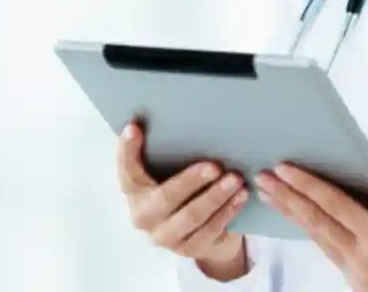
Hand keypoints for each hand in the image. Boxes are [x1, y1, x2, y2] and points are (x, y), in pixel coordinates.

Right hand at [116, 122, 249, 279]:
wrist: (199, 233)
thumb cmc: (182, 192)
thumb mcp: (169, 172)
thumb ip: (164, 152)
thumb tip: (164, 117)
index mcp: (134, 193)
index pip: (126, 171)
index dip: (127, 151)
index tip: (135, 128)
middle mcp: (144, 218)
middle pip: (165, 198)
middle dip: (191, 181)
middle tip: (214, 166)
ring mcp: (166, 238)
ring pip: (192, 217)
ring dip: (216, 197)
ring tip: (235, 180)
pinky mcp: (189, 250)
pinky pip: (210, 231)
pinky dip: (228, 212)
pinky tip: (240, 197)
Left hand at [257, 165, 367, 291]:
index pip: (332, 205)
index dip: (305, 184)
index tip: (283, 168)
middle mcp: (364, 263)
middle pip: (316, 225)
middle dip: (287, 199)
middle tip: (263, 179)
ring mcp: (361, 279)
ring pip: (321, 242)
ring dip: (297, 217)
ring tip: (275, 196)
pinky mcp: (364, 287)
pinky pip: (334, 255)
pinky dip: (318, 235)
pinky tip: (307, 221)